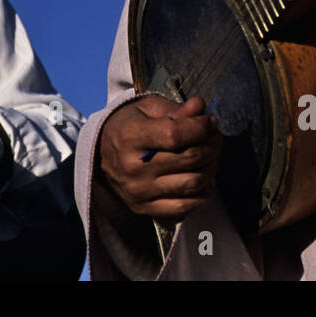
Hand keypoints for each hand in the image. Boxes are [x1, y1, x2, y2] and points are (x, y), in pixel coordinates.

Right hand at [97, 95, 220, 221]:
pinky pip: (185, 207)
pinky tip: (202, 179)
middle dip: (212, 145)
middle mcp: (133, 167)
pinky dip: (202, 193)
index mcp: (130, 136)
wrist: (100, 154)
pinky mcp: (144, 208)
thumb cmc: (128, 126)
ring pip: (193, 184)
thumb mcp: (147, 108)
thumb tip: (201, 108)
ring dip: (211, 168)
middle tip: (215, 137)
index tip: (210, 121)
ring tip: (211, 157)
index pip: (175, 135)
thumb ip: (175, 109)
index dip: (200, 127)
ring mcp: (139, 191)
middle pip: (189, 159)